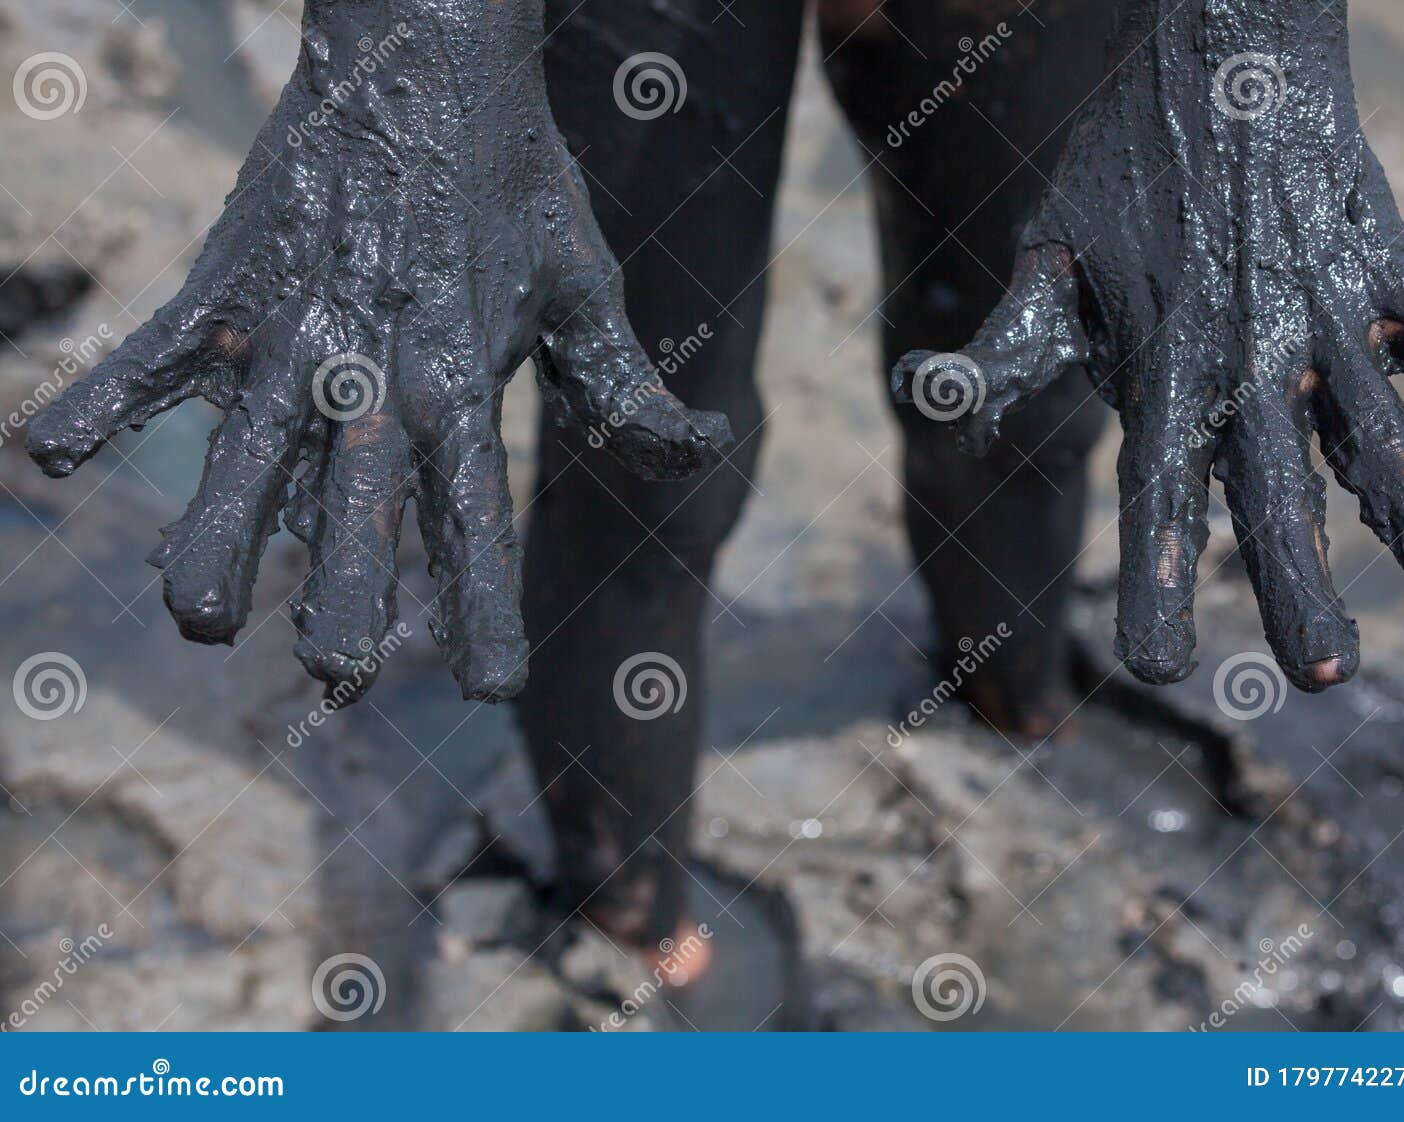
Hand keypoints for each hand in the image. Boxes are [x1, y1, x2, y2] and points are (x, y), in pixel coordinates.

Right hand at [27, 0, 730, 702]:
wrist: (424, 50)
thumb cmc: (516, 179)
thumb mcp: (586, 287)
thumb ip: (631, 389)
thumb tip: (711, 450)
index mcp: (461, 382)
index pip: (477, 518)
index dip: (483, 606)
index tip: (491, 685)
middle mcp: (371, 374)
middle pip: (352, 513)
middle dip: (342, 604)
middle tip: (336, 678)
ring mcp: (288, 334)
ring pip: (239, 461)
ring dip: (215, 542)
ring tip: (201, 616)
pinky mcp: (225, 288)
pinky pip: (151, 354)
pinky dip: (100, 399)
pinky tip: (55, 454)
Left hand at [894, 0, 1403, 691]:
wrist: (1222, 53)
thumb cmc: (1121, 167)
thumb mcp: (1048, 255)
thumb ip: (1007, 345)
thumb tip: (927, 401)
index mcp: (1163, 363)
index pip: (1157, 496)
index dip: (1158, 583)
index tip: (1162, 668)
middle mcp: (1250, 354)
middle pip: (1275, 491)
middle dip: (1301, 588)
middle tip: (1322, 677)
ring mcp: (1327, 317)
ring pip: (1380, 434)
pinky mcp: (1386, 277)